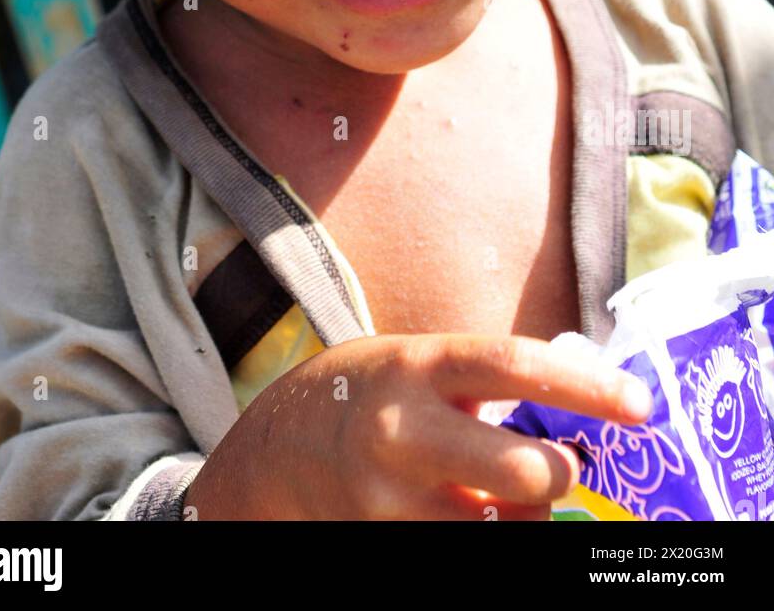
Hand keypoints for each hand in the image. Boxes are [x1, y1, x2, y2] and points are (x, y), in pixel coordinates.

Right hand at [182, 331, 651, 520]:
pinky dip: (490, 539)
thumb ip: (486, 381)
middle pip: (526, 472)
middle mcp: (404, 434)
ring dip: (525, 518)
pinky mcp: (388, 550)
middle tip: (556, 464)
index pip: (516, 364)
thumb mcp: (420, 363)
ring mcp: (392, 505)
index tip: (641, 405)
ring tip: (494, 495)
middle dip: (559, 472)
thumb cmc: (372, 395)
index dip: (588, 384)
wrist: (277, 450)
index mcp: (419, 367)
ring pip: (508, 532)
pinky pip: (473, 556)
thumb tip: (582, 408)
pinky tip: (466, 517)